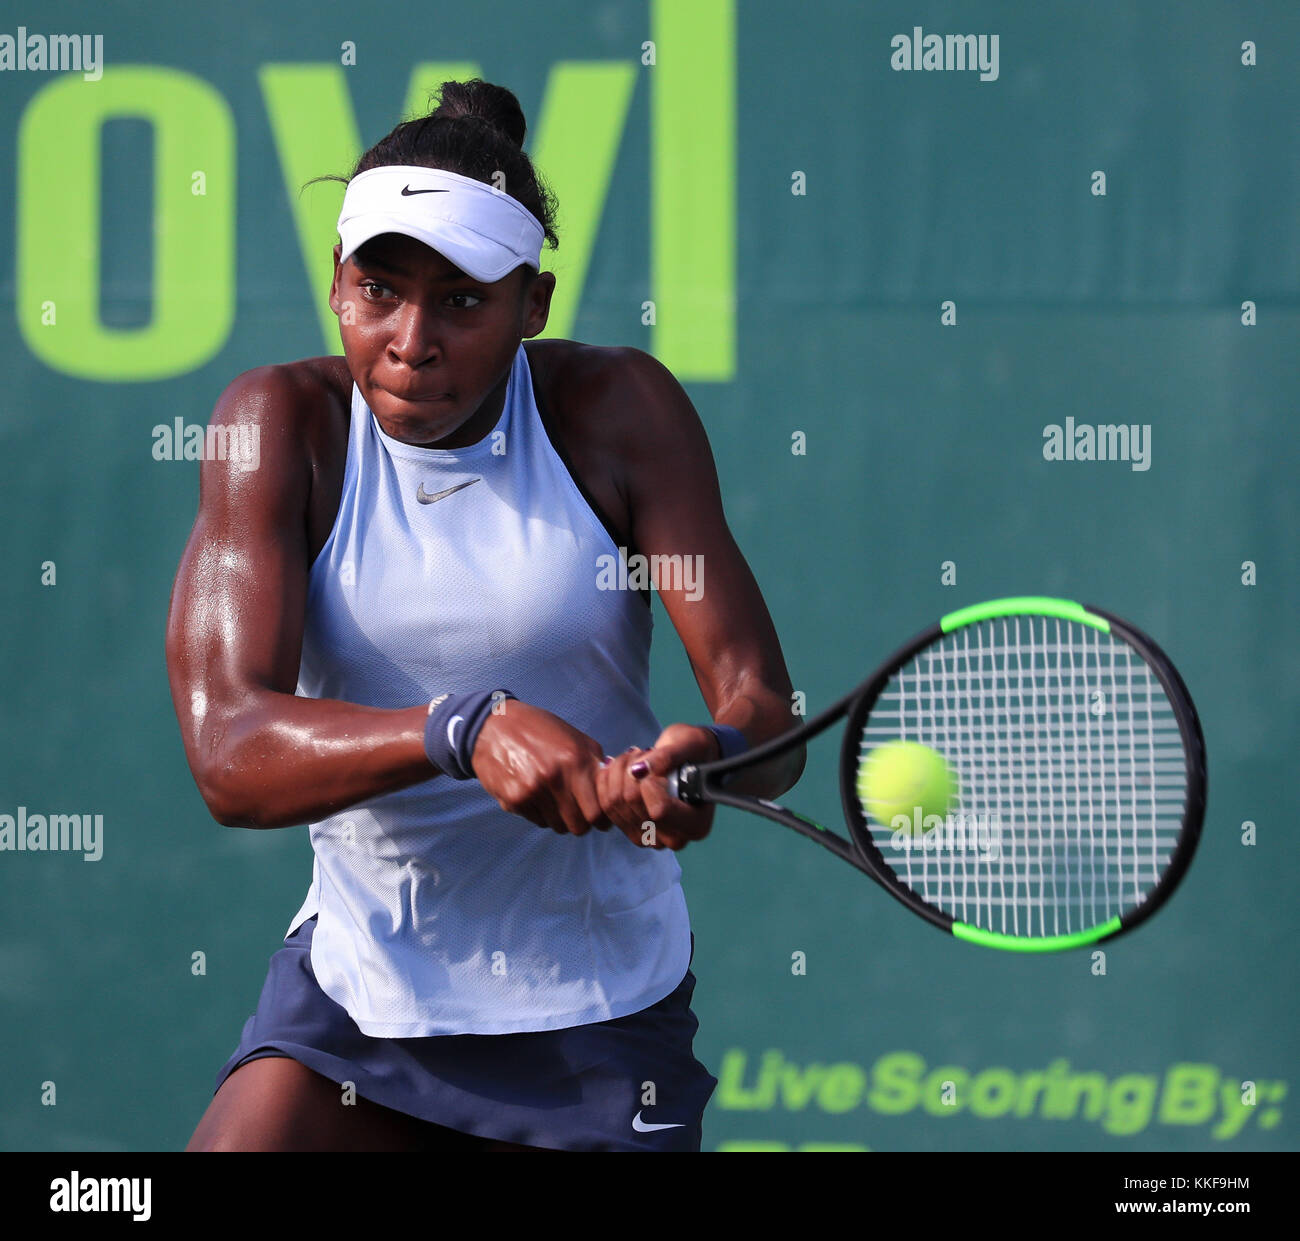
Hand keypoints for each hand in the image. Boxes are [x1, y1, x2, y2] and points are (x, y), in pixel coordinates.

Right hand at [471, 700, 611, 836]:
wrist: (493, 726)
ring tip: (555, 798)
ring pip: (558, 827)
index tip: (601, 816)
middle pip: (579, 826)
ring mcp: (532, 791)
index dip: (602, 818)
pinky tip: (536, 794)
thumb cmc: (540, 730)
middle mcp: (555, 778)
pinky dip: (541, 814)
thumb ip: (596, 764)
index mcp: (575, 760)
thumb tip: (615, 790)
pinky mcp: (513, 800)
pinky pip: (538, 821)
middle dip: (582, 821)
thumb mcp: (575, 738)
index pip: (598, 812)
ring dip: (561, 818)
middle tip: (579, 810)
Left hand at [596, 723, 717, 849]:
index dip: (649, 783)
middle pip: (632, 803)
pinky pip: (605, 805)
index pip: (660, 810)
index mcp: (696, 824)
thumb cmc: (695, 753)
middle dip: (632, 769)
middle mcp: (673, 838)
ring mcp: (650, 837)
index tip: (654, 766)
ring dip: (619, 771)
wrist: (686, 760)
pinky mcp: (630, 830)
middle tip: (643, 751)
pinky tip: (618, 766)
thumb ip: (669, 757)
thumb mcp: (690, 745)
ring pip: (615, 802)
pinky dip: (607, 780)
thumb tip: (640, 770)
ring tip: (634, 756)